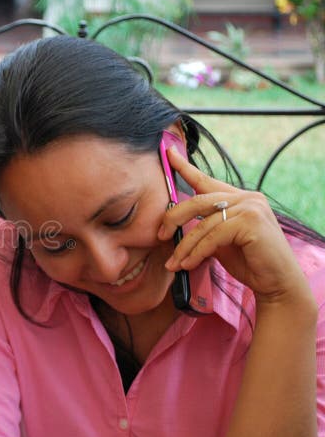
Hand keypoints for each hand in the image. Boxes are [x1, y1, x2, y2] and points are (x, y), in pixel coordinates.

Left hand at [158, 147, 308, 304]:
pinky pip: (212, 236)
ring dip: (184, 246)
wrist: (277, 283)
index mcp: (239, 198)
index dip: (185, 167)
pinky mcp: (251, 223)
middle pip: (198, 200)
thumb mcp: (221, 242)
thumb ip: (205, 229)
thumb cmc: (249, 263)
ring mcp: (251, 208)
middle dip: (173, 218)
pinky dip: (197, 252)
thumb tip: (174, 228)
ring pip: (203, 224)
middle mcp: (247, 198)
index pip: (207, 180)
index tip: (168, 153)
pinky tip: (188, 264)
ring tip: (174, 263)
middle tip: (160, 235)